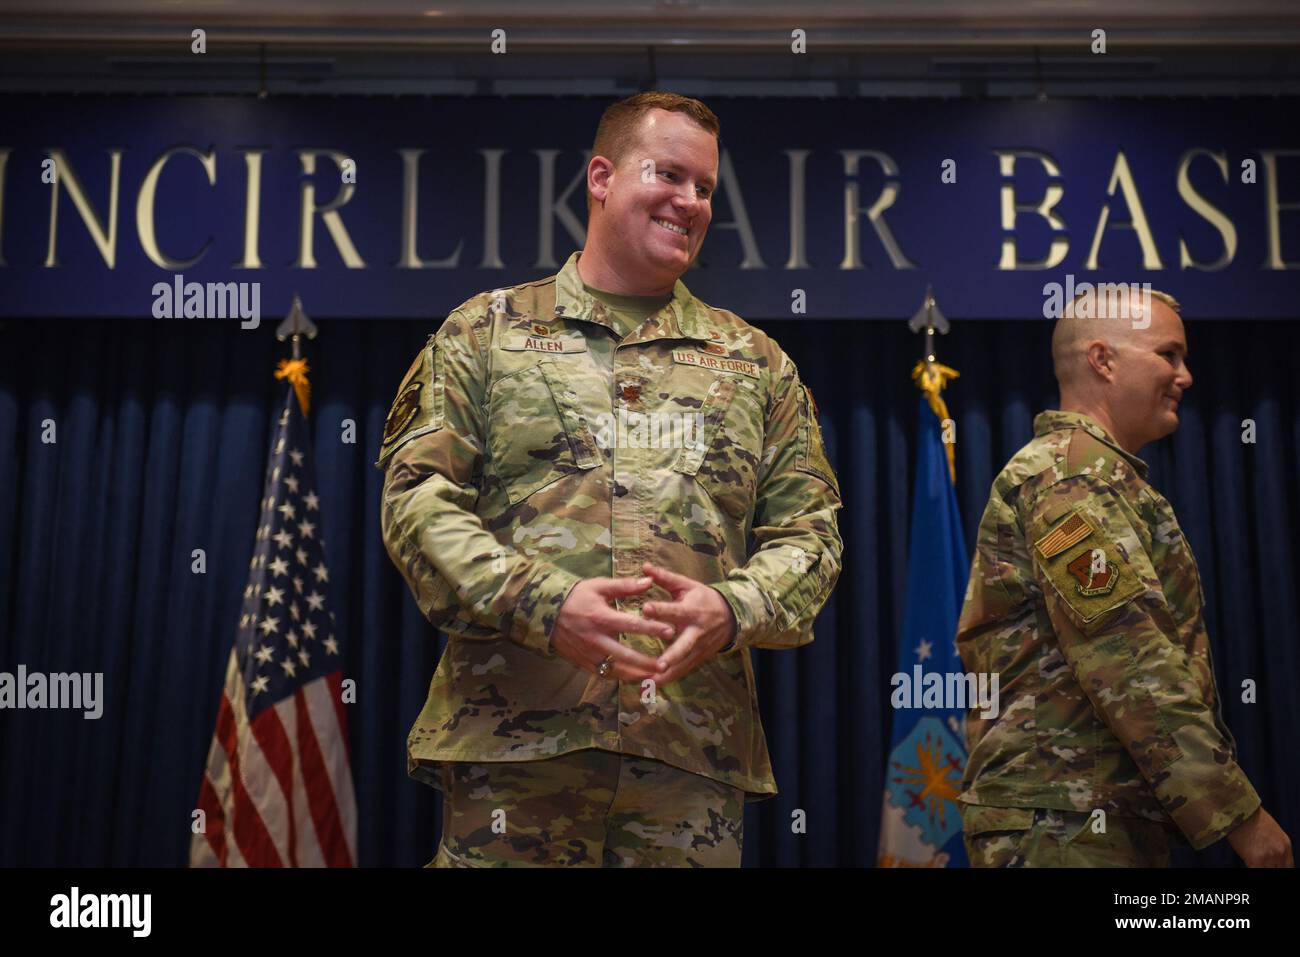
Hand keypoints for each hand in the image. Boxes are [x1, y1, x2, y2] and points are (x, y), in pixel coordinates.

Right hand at [551, 576, 671, 681]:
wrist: (545, 612)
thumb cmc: (575, 596)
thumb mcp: (599, 586)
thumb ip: (625, 586)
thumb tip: (649, 581)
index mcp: (601, 617)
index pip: (632, 625)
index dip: (652, 629)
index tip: (670, 632)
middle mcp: (595, 639)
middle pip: (625, 655)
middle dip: (646, 663)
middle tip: (665, 666)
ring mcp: (588, 654)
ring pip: (615, 670)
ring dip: (635, 675)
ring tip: (653, 677)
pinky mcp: (583, 663)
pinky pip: (604, 674)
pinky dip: (620, 677)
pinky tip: (634, 678)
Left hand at [638, 562, 737, 687]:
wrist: (731, 617)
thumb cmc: (702, 598)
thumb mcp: (686, 585)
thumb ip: (664, 577)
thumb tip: (644, 565)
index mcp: (692, 610)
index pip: (674, 610)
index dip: (660, 610)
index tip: (644, 609)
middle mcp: (696, 632)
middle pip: (684, 646)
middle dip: (672, 656)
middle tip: (658, 664)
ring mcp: (698, 648)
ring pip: (682, 664)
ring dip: (667, 674)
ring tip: (649, 683)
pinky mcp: (698, 659)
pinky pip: (682, 672)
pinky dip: (668, 680)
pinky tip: (652, 687)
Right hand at [1227, 807, 1293, 866]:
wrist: (1239, 809)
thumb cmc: (1250, 816)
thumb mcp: (1271, 831)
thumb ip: (1274, 845)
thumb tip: (1270, 855)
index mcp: (1285, 845)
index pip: (1289, 866)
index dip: (1279, 868)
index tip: (1272, 866)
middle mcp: (1280, 852)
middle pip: (1279, 870)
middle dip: (1270, 867)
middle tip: (1261, 863)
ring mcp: (1269, 857)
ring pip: (1268, 870)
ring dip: (1260, 866)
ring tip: (1253, 861)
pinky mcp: (1256, 860)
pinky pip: (1256, 870)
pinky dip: (1251, 866)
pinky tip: (1246, 860)